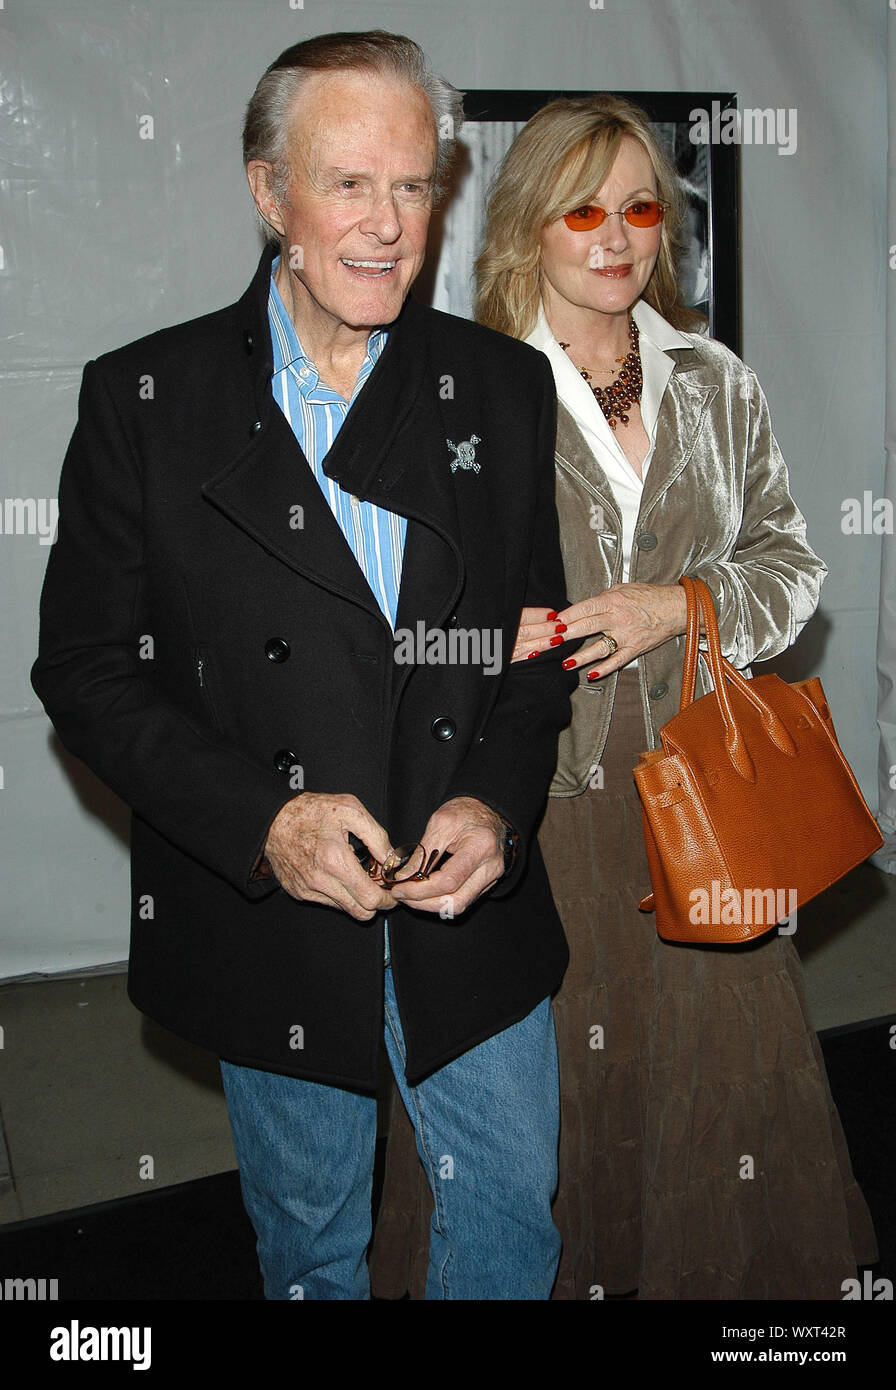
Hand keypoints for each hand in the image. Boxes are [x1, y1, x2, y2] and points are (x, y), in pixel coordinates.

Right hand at [263, 792, 395, 920]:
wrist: (273, 819)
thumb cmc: (311, 811)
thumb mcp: (350, 810)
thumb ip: (376, 836)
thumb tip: (391, 858)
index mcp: (335, 861)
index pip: (370, 899)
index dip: (387, 899)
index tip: (392, 892)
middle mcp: (320, 881)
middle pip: (360, 913)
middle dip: (376, 904)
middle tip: (381, 889)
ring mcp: (308, 889)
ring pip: (344, 909)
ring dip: (355, 898)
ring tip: (356, 875)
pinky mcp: (299, 892)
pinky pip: (327, 902)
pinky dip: (338, 893)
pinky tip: (337, 873)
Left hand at [389, 796, 506, 917]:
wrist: (485, 810)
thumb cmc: (464, 812)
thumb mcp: (439, 823)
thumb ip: (422, 853)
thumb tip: (402, 877)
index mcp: (480, 846)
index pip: (448, 881)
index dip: (420, 890)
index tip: (400, 888)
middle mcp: (491, 866)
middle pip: (456, 901)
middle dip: (424, 903)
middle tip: (402, 895)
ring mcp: (491, 877)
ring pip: (459, 905)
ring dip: (431, 905)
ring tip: (410, 895)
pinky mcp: (487, 883)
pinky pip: (462, 900)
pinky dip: (441, 900)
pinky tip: (425, 892)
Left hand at [514, 583, 687, 676]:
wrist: (676, 608)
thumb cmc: (651, 597)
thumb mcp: (624, 588)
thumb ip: (604, 597)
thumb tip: (586, 605)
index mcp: (614, 601)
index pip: (585, 608)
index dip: (567, 615)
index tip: (553, 621)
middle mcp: (619, 618)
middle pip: (587, 627)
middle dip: (566, 634)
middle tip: (552, 641)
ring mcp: (627, 635)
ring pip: (599, 648)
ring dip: (581, 656)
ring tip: (567, 662)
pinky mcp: (635, 649)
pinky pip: (617, 661)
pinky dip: (604, 668)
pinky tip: (592, 673)